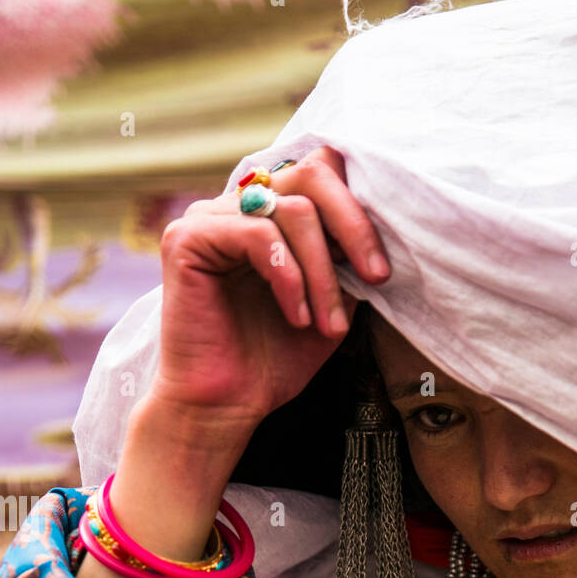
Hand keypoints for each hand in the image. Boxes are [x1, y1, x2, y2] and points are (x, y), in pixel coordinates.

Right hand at [148, 145, 389, 439]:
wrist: (227, 406)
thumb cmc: (275, 360)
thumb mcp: (333, 302)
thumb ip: (349, 258)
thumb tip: (390, 223)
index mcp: (270, 213)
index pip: (323, 171)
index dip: (360, 211)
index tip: (381, 269)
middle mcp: (237, 205)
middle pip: (312, 175)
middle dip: (354, 228)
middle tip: (376, 277)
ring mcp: (209, 217)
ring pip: (293, 211)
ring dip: (323, 274)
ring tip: (328, 324)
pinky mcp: (186, 238)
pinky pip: (258, 234)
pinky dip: (289, 278)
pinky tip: (296, 316)